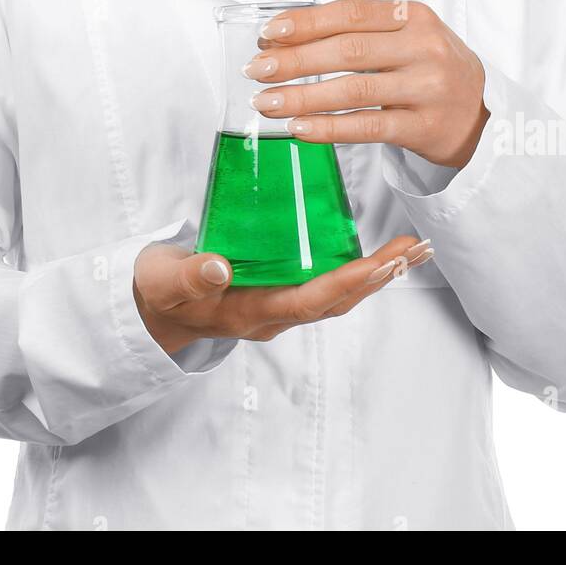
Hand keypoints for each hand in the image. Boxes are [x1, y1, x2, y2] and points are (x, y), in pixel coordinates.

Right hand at [133, 233, 433, 356]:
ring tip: (411, 252)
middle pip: (337, 300)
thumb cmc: (159, 292)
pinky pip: (325, 284)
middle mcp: (273, 314)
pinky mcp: (276, 290)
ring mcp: (277, 305)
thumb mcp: (165, 282)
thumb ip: (191, 276)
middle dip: (378, 277)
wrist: (150, 308)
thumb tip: (220, 267)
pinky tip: (374, 254)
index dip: (348, 282)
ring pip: (337, 294)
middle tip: (415, 250)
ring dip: (375, 274)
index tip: (383, 262)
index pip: (310, 300)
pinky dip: (355, 269)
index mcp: (251, 312)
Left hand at [245, 0, 489, 169]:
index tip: (268, 33)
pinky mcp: (425, 127)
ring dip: (302, 97)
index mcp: (414, 16)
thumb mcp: (406, 36)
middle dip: (294, 60)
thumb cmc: (430, 69)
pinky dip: (327, 128)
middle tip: (256, 70)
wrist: (483, 113)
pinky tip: (298, 129)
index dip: (306, 22)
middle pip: (347, 51)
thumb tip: (282, 40)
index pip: (350, 13)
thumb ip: (357, 33)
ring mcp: (427, 88)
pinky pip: (367, 127)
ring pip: (353, 91)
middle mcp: (423, 48)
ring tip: (266, 103)